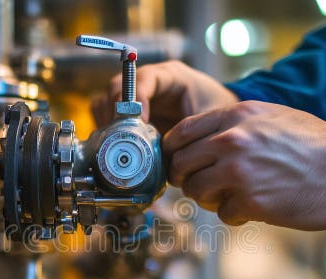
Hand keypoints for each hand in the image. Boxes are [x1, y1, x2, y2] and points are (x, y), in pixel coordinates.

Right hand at [92, 60, 238, 133]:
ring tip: (117, 141)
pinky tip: (116, 143)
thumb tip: (163, 154)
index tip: (139, 121)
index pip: (143, 77)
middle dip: (116, 111)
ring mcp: (136, 95)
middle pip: (117, 86)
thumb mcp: (206, 121)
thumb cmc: (215, 113)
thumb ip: (186, 132)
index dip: (136, 98)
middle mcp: (149, 81)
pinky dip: (106, 127)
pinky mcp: (130, 111)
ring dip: (107, 120)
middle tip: (122, 135)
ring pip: (106, 98)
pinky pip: (105, 112)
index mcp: (171, 76)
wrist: (219, 118)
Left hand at [163, 101, 325, 229]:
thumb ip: (235, 125)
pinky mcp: (249, 202)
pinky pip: (221, 213)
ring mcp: (238, 172)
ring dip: (209, 198)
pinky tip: (254, 208)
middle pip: (181, 164)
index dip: (173, 151)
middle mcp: (231, 141)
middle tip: (201, 184)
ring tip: (232, 196)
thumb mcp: (272, 117)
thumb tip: (203, 141)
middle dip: (187, 178)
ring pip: (195, 190)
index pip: (181, 132)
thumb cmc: (313, 145)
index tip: (178, 162)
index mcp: (235, 116)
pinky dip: (234, 214)